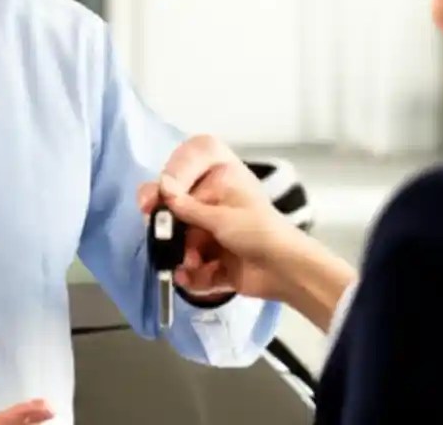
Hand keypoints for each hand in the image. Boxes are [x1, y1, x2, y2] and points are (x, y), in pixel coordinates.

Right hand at [138, 135, 304, 301]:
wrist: (287, 273)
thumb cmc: (260, 232)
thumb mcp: (221, 217)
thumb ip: (186, 207)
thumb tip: (161, 189)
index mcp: (222, 181)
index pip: (187, 163)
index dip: (170, 175)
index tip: (155, 198)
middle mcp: (214, 202)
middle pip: (176, 204)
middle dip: (168, 225)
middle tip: (157, 232)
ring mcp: (213, 232)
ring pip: (181, 239)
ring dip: (180, 253)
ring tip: (190, 264)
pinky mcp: (214, 260)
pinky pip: (192, 266)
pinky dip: (190, 275)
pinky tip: (188, 278)